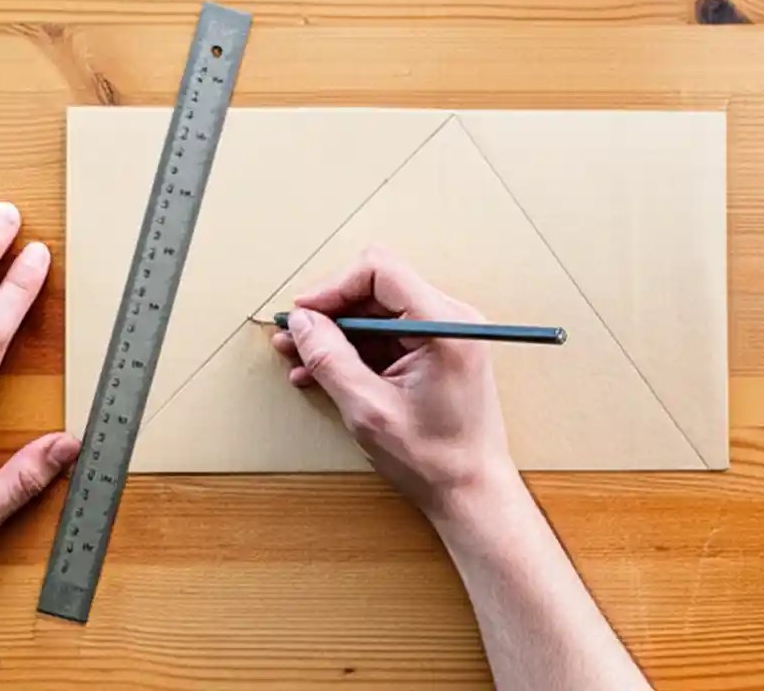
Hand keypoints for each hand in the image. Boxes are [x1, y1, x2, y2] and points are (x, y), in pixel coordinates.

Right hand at [271, 247, 511, 516]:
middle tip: (292, 337)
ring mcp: (444, 335)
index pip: (380, 271)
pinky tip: (320, 372)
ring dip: (335, 334)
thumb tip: (301, 322)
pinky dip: (353, 350)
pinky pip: (385, 336)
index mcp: (444, 326)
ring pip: (375, 312)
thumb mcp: (368, 410)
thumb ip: (330, 359)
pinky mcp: (435, 352)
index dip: (332, 288)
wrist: (471, 492)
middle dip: (329, 312)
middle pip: (375, 289)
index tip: (303, 315)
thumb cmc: (434, 460)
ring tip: (298, 357)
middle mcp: (450, 320)